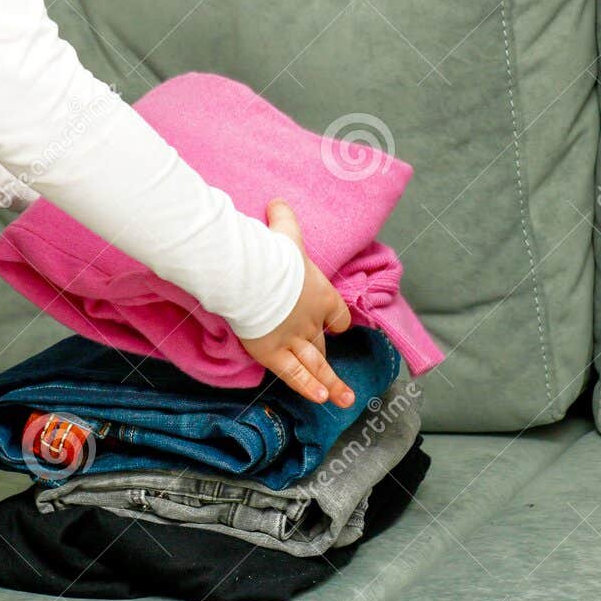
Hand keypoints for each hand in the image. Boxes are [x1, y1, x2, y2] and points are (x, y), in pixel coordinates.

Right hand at [239, 199, 355, 405]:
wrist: (253, 277)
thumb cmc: (270, 255)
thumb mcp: (284, 233)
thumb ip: (284, 219)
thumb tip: (278, 201)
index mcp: (321, 295)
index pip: (338, 314)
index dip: (337, 320)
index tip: (338, 325)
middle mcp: (312, 321)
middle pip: (323, 342)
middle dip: (327, 355)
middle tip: (334, 369)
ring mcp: (294, 339)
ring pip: (317, 365)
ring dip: (333, 383)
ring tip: (346, 400)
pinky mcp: (273, 354)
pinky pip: (295, 375)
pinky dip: (309, 387)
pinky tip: (322, 399)